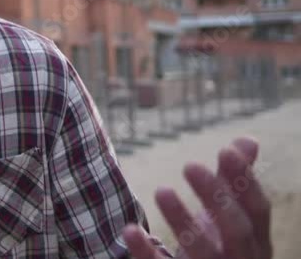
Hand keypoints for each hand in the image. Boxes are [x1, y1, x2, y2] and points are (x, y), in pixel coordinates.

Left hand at [123, 137, 272, 258]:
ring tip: (161, 190)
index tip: (224, 150)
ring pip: (202, 251)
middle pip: (236, 230)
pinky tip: (129, 230)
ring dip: (182, 221)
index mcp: (256, 241)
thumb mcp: (230, 217)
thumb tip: (247, 140)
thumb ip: (234, 183)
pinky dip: (146, 252)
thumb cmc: (222, 248)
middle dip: (217, 198)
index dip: (245, 181)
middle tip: (191, 165)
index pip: (258, 210)